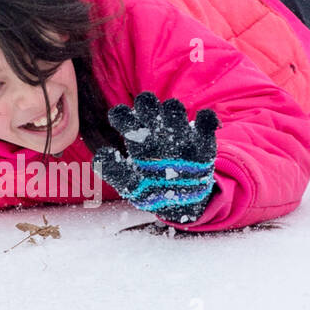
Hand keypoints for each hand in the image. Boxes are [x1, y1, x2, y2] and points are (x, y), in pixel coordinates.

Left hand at [92, 92, 219, 222]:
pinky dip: (207, 119)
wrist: (181, 205)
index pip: (123, 115)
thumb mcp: (131, 185)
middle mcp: (156, 130)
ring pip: (174, 107)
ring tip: (174, 135)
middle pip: (148, 103)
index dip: (121, 115)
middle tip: (148, 124)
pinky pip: (207, 120)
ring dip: (172, 113)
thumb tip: (101, 154)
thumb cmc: (151, 190)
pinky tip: (203, 128)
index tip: (120, 123)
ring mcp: (179, 133)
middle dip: (146, 106)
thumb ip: (114, 171)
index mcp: (136, 137)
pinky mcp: (202, 141)